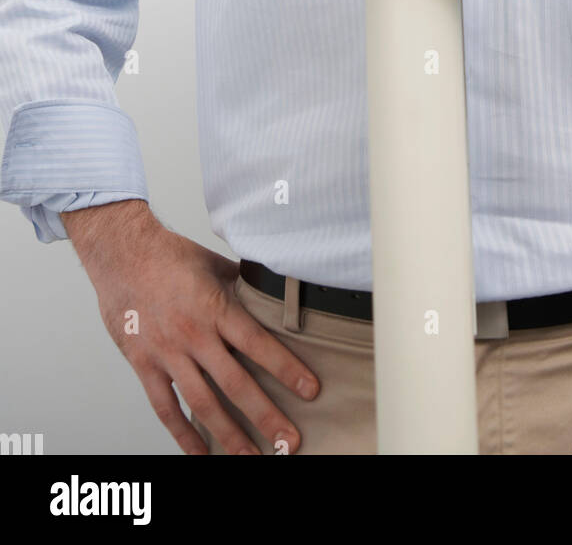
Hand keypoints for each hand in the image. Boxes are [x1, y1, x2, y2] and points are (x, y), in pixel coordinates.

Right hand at [63, 201, 318, 454]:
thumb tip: (273, 297)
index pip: (258, 343)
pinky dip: (183, 434)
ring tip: (252, 457)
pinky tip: (201, 454)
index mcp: (215, 307)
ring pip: (202, 403)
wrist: (121, 254)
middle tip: (290, 441)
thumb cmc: (169, 255)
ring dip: (229, 435)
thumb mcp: (214, 264)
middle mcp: (193, 334)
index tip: (309, 390)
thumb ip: (242, 287)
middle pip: (235, 383)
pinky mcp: (144, 365)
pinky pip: (164, 407)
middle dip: (265, 415)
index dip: (286, 368)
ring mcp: (167, 353)